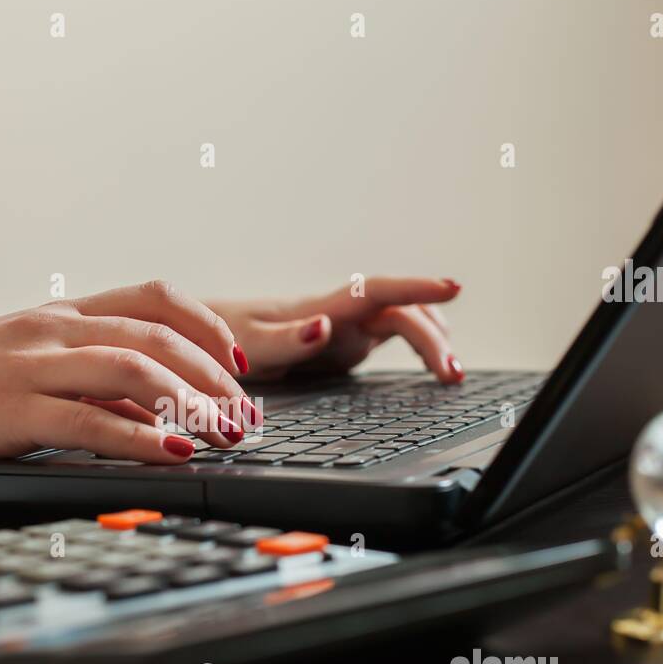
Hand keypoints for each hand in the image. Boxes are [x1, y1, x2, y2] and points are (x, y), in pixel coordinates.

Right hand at [0, 281, 259, 464]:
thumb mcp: (25, 366)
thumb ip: (85, 378)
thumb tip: (147, 404)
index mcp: (61, 316)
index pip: (154, 299)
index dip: (207, 327)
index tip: (239, 361)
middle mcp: (54, 331)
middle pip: (159, 336)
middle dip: (216, 375)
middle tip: (246, 412)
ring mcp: (34, 366)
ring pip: (136, 369)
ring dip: (192, 402)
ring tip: (225, 433)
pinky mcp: (15, 410)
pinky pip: (92, 420)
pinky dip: (141, 437)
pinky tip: (173, 453)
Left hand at [210, 277, 462, 381]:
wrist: (208, 337)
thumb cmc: (225, 338)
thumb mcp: (249, 345)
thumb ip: (287, 340)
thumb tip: (326, 327)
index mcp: (322, 308)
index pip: (378, 290)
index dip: (417, 287)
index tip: (454, 287)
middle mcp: (342, 312)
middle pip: (402, 313)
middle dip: (433, 339)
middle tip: (453, 376)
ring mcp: (348, 326)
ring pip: (405, 320)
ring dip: (433, 340)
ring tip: (453, 375)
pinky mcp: (347, 342)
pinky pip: (395, 335)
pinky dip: (420, 345)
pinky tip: (436, 363)